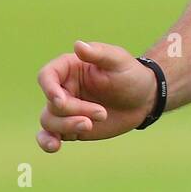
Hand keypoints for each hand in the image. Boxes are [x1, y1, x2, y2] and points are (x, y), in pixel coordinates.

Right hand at [35, 40, 156, 153]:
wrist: (143, 99)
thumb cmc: (131, 74)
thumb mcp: (119, 61)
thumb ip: (98, 54)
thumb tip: (77, 45)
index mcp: (70, 68)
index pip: (47, 76)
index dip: (49, 89)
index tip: (62, 100)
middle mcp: (63, 88)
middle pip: (52, 102)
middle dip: (73, 110)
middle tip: (101, 113)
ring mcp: (66, 109)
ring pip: (49, 120)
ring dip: (66, 126)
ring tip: (90, 125)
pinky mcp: (70, 127)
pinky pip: (50, 135)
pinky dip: (47, 141)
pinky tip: (55, 146)